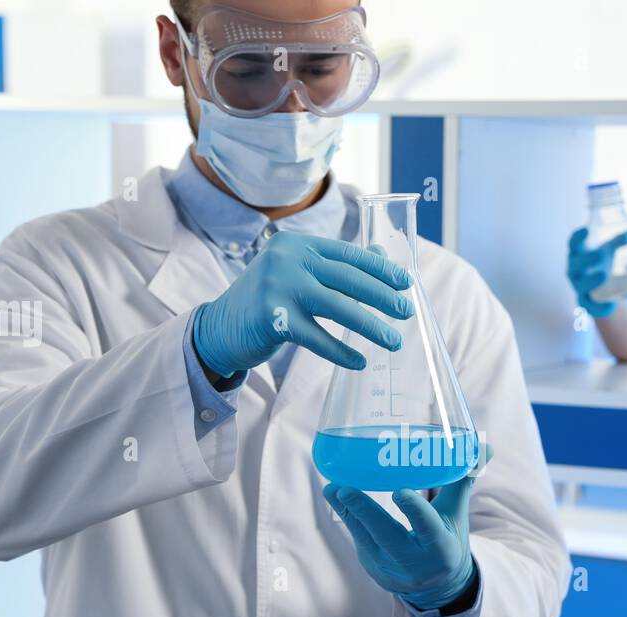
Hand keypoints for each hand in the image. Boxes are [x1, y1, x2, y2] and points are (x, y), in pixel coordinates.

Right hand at [192, 231, 411, 376]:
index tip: (406, 283)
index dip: (380, 269)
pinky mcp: (272, 318)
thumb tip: (382, 256)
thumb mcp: (298, 274)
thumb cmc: (267, 301)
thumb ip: (334, 265)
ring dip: (371, 326)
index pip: (347, 253)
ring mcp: (278, 287)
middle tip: (406, 312)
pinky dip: (341, 352)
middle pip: (347, 278)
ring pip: (338, 307)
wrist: (220, 328)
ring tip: (394, 341)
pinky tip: (359, 361)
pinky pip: (317, 338)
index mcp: (297, 243)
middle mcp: (286, 259)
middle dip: (382, 297)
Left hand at [323, 444, 493, 611]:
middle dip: (365, 513)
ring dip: (348, 512)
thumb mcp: (457, 515)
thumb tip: (484, 446)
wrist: (435, 585)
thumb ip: (463, 480)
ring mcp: (390, 569)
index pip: (429, 530)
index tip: (400, 492)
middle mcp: (415, 564)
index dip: (415, 512)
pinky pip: (358, 539)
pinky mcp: (371, 567)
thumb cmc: (447, 539)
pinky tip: (335, 496)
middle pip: (387, 536)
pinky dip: (347, 517)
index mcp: (441, 550)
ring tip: (333, 487)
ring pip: (366, 538)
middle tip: (345, 488)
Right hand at [567, 227, 626, 317]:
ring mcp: (578, 286)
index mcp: (578, 254)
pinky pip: (587, 304)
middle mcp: (574, 270)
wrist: (601, 288)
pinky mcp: (584, 300)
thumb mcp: (609, 250)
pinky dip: (596, 306)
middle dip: (585, 260)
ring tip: (604, 275)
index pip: (573, 244)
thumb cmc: (602, 262)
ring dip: (590, 280)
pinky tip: (608, 306)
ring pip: (580, 284)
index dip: (578, 237)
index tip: (587, 230)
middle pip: (575, 264)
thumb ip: (619, 240)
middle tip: (600, 255)